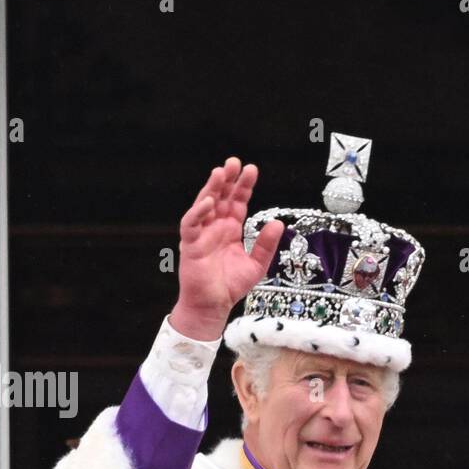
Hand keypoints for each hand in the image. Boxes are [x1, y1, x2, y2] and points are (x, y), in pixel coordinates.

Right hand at [169, 157, 284, 341]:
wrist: (213, 306)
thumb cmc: (231, 285)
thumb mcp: (256, 265)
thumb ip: (266, 245)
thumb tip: (278, 223)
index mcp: (231, 229)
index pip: (237, 201)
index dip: (243, 186)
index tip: (251, 170)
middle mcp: (215, 227)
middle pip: (221, 197)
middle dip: (227, 179)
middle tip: (234, 162)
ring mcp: (202, 233)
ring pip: (204, 204)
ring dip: (211, 188)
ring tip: (220, 173)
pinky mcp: (190, 244)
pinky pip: (191, 224)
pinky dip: (198, 212)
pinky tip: (209, 202)